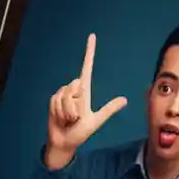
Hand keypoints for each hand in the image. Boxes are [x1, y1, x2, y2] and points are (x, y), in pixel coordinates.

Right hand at [44, 33, 127, 169]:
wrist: (64, 142)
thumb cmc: (80, 133)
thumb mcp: (96, 121)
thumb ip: (109, 109)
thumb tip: (125, 99)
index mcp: (85, 92)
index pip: (87, 68)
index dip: (89, 52)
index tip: (92, 36)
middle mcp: (73, 90)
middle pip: (76, 85)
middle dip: (76, 104)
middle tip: (76, 118)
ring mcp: (62, 94)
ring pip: (66, 95)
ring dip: (68, 111)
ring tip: (69, 119)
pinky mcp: (53, 100)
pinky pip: (57, 101)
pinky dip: (60, 113)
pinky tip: (60, 119)